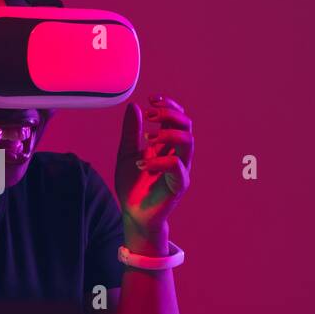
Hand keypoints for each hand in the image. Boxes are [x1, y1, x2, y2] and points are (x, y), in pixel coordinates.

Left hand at [114, 94, 192, 253]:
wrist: (133, 214)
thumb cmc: (133, 185)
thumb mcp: (126, 153)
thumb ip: (131, 132)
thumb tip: (135, 106)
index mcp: (167, 145)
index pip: (177, 118)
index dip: (169, 105)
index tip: (151, 99)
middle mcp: (177, 154)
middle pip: (186, 125)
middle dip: (169, 114)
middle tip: (149, 114)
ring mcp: (180, 169)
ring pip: (188, 142)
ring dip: (168, 134)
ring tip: (147, 138)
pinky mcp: (179, 185)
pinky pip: (177, 167)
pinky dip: (159, 161)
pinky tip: (142, 164)